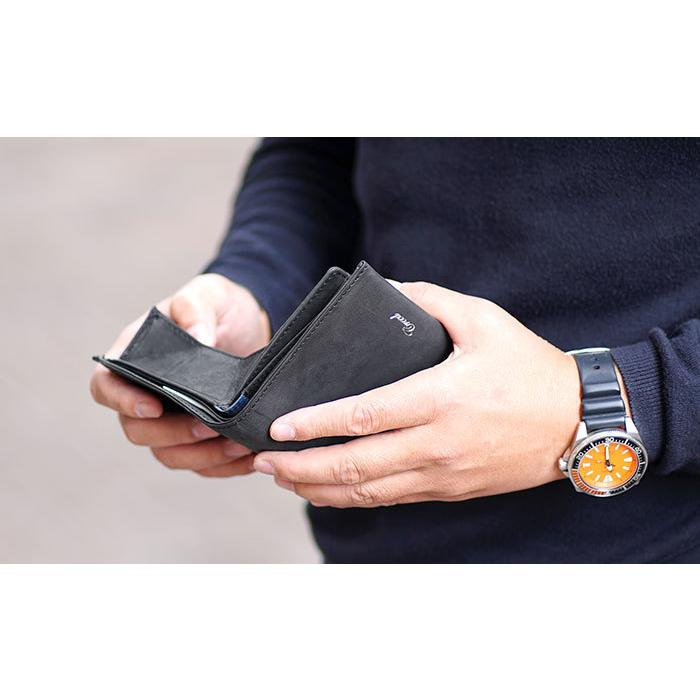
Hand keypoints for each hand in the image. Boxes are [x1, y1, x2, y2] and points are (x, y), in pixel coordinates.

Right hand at [90, 274, 270, 476]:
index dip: (121, 402)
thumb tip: (197, 339)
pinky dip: (224, 465)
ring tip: (236, 444)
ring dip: (202, 456)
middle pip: (138, 431)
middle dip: (173, 434)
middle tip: (208, 426)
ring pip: (170, 455)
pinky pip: (203, 463)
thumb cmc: (216, 305)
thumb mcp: (206, 295)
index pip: (106, 387)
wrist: (249, 324)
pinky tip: (248, 457)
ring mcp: (171, 420)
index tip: (151, 407)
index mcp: (133, 360)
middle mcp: (145, 395)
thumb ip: (195, 310)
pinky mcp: (200, 438)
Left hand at [253, 281, 581, 505]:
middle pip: (355, 465)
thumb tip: (387, 290)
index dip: (315, 425)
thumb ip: (430, 301)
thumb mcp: (484, 320)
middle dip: (301, 466)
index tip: (278, 427)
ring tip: (284, 478)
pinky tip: (329, 490)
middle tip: (264, 459)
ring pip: (368, 492)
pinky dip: (353, 498)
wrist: (578, 422)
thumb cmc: (528, 369)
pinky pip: (390, 499)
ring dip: (319, 488)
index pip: (363, 417)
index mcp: (441, 399)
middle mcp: (436, 444)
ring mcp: (442, 474)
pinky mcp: (448, 490)